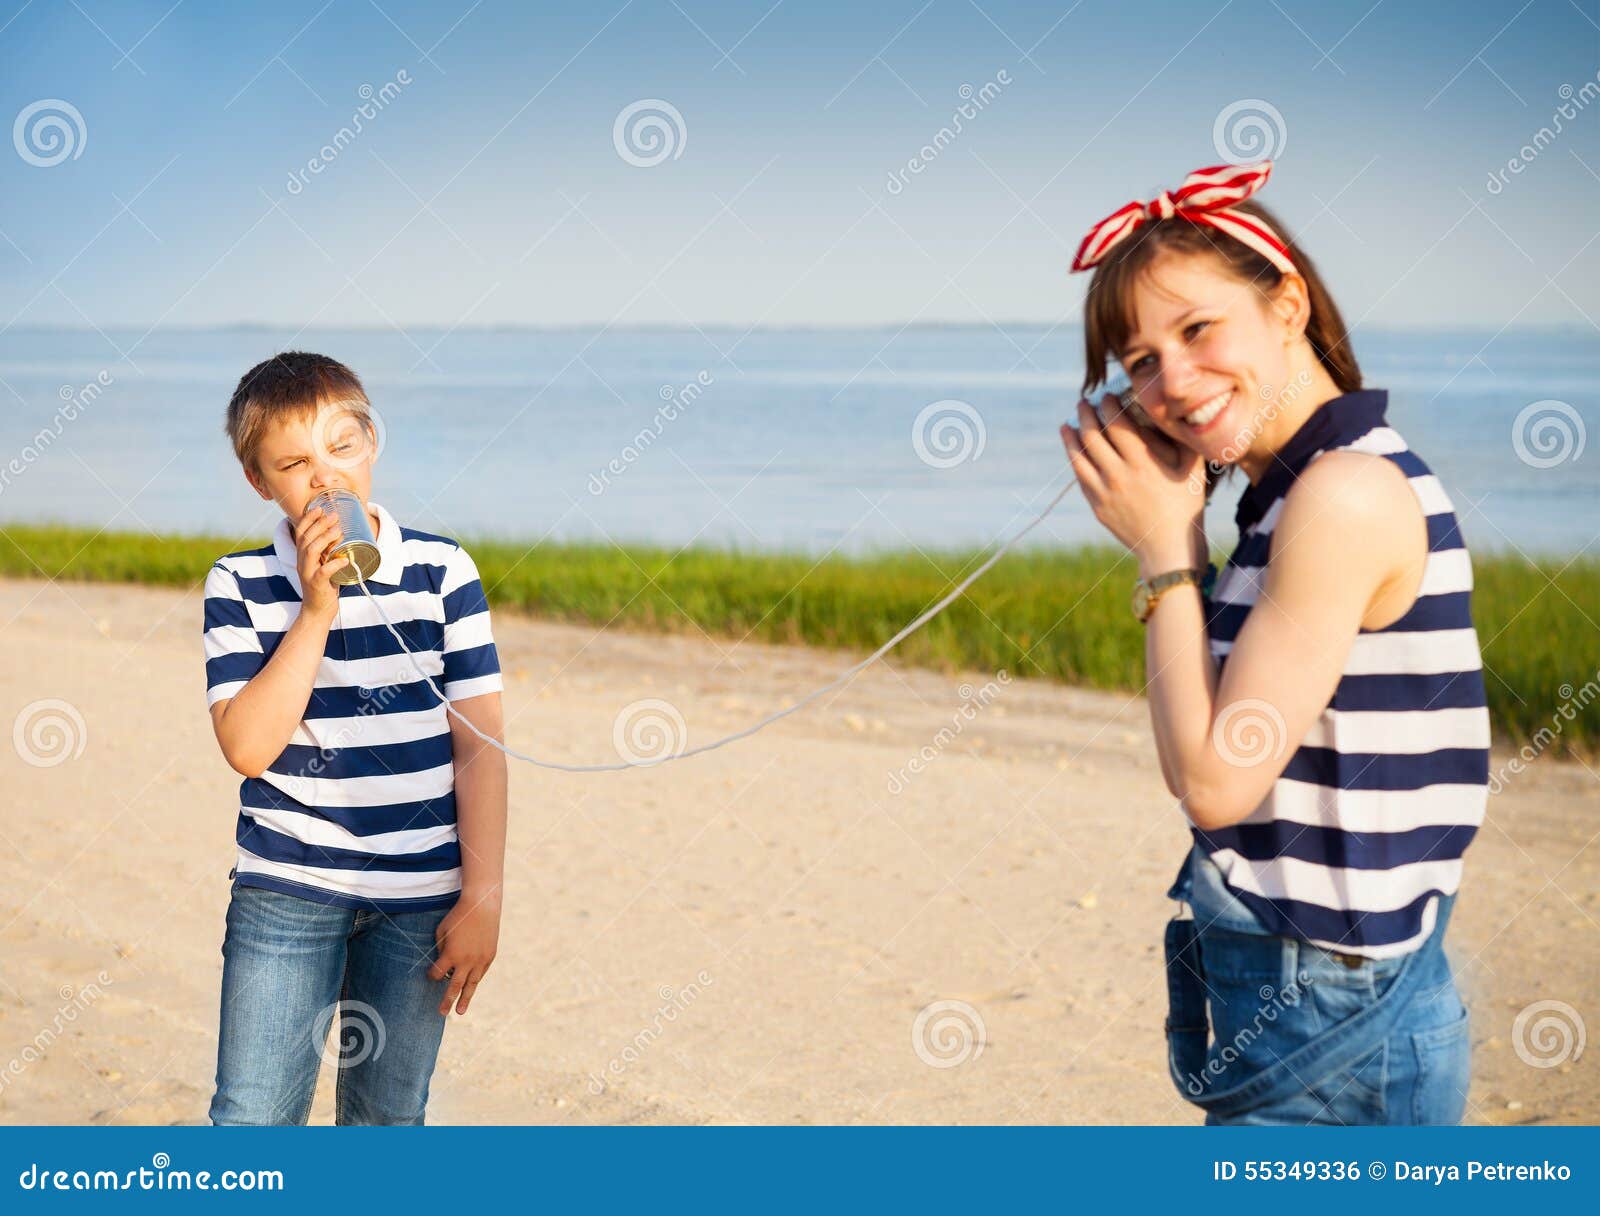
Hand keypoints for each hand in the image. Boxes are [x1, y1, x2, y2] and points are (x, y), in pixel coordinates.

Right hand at [293, 506, 348, 618]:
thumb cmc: (324, 586)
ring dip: (325, 539)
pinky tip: (345, 559)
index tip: (320, 507)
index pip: (301, 533)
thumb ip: (329, 552)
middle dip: (320, 524)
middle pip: (306, 538)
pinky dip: (334, 564)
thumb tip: (341, 534)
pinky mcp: (316, 585)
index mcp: (303, 557)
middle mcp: (302, 563)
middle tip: (335, 515)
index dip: (308, 519)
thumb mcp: (325, 565)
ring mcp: (308, 574)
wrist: (318, 611)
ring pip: (311, 551)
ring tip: (339, 531)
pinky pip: (323, 572)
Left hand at [430, 891, 500, 1014]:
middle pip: (454, 986)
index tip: (430, 974)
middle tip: (442, 1013)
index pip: (437, 973)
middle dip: (447, 1001)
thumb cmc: (458, 916)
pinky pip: (481, 973)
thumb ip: (441, 949)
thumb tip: (443, 963)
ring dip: (465, 998)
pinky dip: (475, 980)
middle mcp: (466, 961)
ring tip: (461, 1011)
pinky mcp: (490, 956)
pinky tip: (471, 987)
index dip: (432, 975)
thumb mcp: (442, 931)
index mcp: (451, 955)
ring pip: (471, 984)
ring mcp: (480, 960)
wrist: (482, 906)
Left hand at [1060, 394, 1205, 572]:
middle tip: (1083, 403)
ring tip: (1068, 424)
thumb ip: (1181, 439)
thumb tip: (1170, 413)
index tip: (1106, 395)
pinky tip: (1074, 452)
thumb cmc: (1185, 504)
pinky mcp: (1097, 507)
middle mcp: (1119, 476)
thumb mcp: (1192, 469)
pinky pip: (1081, 478)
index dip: (1108, 406)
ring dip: (1071, 438)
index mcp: (1142, 463)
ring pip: (1079, 458)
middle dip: (1086, 415)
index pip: (1117, 425)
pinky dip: (1075, 461)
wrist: (1168, 548)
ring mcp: (1104, 493)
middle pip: (1093, 437)